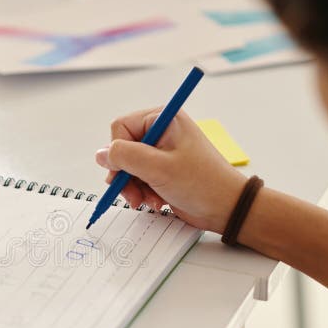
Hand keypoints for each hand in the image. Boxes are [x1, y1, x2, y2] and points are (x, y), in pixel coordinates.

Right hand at [97, 108, 247, 233]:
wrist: (227, 207)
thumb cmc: (202, 183)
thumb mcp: (158, 168)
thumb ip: (125, 157)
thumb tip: (100, 154)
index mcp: (163, 119)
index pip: (121, 128)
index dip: (118, 152)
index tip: (124, 172)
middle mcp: (161, 132)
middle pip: (122, 150)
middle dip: (125, 175)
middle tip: (133, 192)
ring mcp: (162, 152)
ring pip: (128, 167)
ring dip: (133, 187)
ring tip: (147, 200)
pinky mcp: (162, 170)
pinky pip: (138, 178)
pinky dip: (142, 192)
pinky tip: (155, 201)